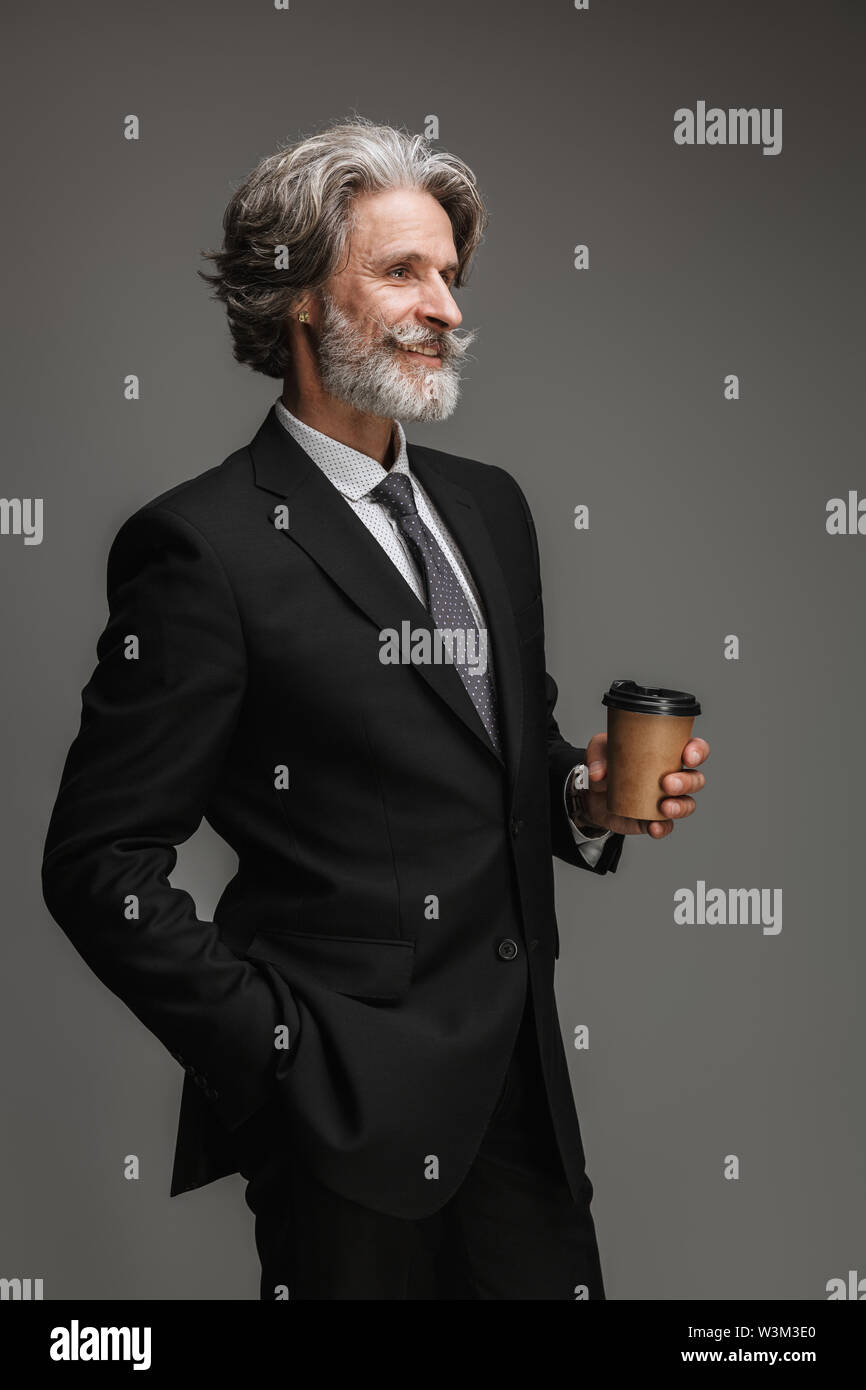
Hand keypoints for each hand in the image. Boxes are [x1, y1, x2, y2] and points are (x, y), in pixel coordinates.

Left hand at [574, 732, 708, 838]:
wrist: (591, 794)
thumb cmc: (605, 764)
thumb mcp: (599, 749)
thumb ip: (598, 755)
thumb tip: (599, 773)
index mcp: (667, 752)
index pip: (694, 749)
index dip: (698, 751)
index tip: (688, 756)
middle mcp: (673, 776)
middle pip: (696, 779)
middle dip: (688, 782)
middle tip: (668, 783)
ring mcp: (666, 799)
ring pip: (687, 804)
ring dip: (681, 807)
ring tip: (665, 807)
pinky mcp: (654, 819)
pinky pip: (665, 826)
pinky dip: (662, 827)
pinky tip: (654, 826)